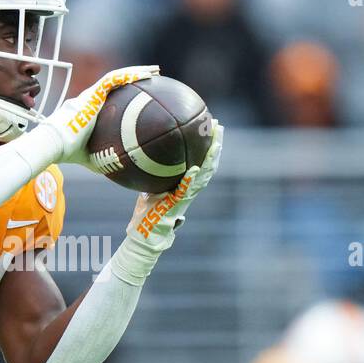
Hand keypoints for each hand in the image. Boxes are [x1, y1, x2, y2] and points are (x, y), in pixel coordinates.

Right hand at [34, 65, 159, 167]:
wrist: (54, 144)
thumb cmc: (67, 153)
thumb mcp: (90, 157)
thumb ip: (103, 159)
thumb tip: (118, 170)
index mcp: (88, 111)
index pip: (108, 97)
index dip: (123, 92)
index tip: (139, 93)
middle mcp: (89, 99)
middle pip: (115, 83)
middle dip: (134, 77)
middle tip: (153, 77)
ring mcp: (90, 95)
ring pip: (117, 77)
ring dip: (136, 72)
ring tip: (155, 71)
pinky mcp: (92, 94)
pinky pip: (113, 80)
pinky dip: (129, 76)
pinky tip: (145, 75)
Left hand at [124, 119, 222, 252]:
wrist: (144, 236)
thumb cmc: (146, 214)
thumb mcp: (149, 188)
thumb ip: (152, 176)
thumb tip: (145, 156)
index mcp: (185, 186)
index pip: (202, 162)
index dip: (208, 146)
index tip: (212, 127)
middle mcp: (189, 191)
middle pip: (208, 165)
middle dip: (215, 146)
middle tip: (219, 126)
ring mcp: (184, 198)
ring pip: (203, 176)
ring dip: (211, 160)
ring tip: (216, 143)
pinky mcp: (176, 206)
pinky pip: (185, 191)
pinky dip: (191, 179)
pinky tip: (195, 168)